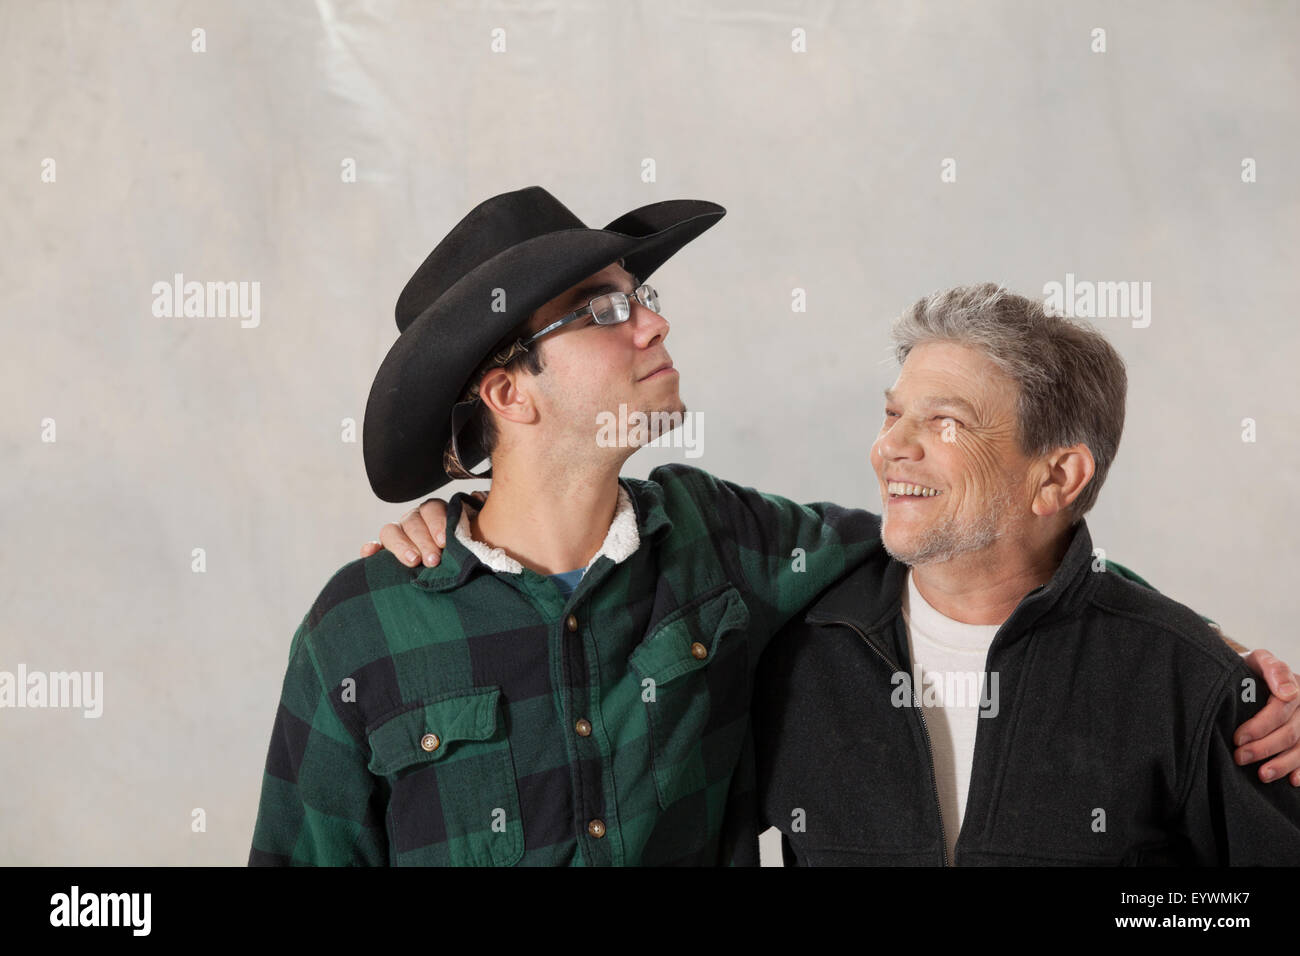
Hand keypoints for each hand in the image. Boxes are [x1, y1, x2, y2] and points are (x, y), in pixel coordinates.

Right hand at [359, 491, 486, 567]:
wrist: (457, 577)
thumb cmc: (466, 552)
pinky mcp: (384, 554)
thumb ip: (475, 514)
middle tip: (434, 560)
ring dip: (400, 546)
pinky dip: (370, 549)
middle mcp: (414, 522)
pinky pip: (372, 547)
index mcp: (435, 514)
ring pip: (390, 532)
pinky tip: (370, 553)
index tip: (444, 542)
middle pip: (412, 522)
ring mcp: (398, 537)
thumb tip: (475, 495)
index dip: (437, 523)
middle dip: (422, 540)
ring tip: (413, 561)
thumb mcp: (474, 534)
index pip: (431, 509)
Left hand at [1234, 648, 1299, 784]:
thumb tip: (1288, 692)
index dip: (1259, 726)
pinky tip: (1292, 781)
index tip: (1237, 738)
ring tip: (1262, 775)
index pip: (1281, 710)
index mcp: (1294, 686)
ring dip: (1283, 764)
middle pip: (1290, 733)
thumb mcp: (1257, 660)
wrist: (1252, 676)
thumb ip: (1272, 669)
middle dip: (1264, 748)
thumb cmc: (1250, 670)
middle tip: (1240, 758)